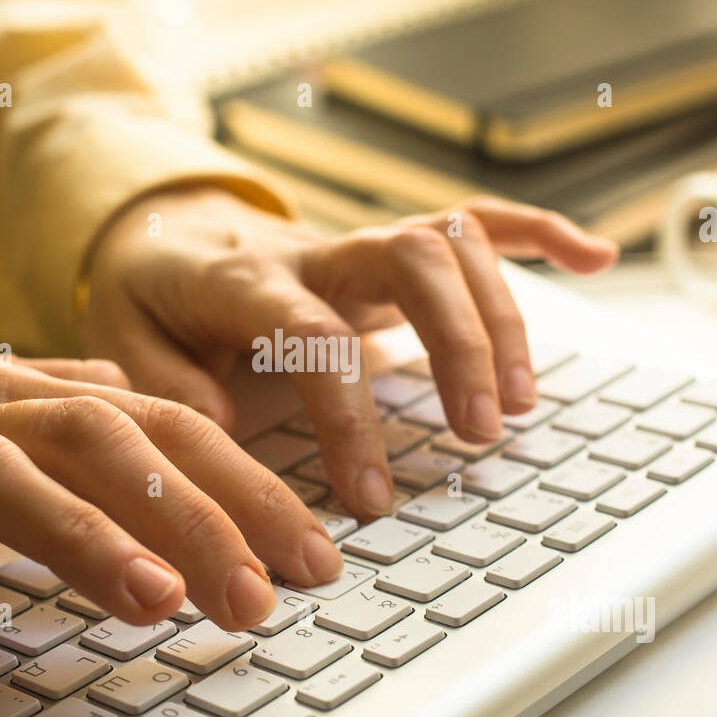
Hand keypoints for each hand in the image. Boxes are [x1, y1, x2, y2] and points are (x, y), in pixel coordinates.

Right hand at [0, 347, 342, 677]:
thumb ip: (68, 410)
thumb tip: (160, 418)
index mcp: (15, 393)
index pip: (157, 426)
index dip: (244, 485)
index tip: (313, 555)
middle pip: (97, 442)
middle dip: (194, 516)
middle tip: (260, 596)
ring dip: (81, 539)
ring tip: (157, 602)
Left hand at [85, 190, 617, 516]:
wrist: (161, 231)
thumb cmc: (150, 297)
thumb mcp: (123, 340)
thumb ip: (168, 382)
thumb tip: (227, 425)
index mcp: (243, 280)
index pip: (311, 334)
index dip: (349, 413)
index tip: (374, 495)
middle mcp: (313, 250)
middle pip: (409, 260)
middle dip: (459, 342)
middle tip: (481, 432)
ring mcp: (357, 244)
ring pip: (450, 242)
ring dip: (500, 314)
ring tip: (519, 403)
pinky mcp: (387, 248)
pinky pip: (470, 222)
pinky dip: (534, 232)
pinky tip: (592, 254)